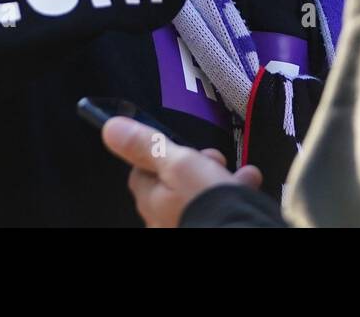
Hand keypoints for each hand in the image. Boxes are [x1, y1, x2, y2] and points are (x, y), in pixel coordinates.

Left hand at [102, 116, 263, 227]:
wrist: (240, 231)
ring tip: (236, 172)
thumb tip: (111, 128)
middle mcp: (163, 218)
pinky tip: (247, 183)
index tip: (179, 145)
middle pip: (173, 182)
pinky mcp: (210, 225)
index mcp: (151, 200)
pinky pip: (218, 208)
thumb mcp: (178, 163)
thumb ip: (147, 144)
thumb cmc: (206, 203)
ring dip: (218, 179)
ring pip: (198, 195)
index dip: (160, 153)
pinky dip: (233, 193)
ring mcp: (187, 224)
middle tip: (212, 159)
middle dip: (195, 165)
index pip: (142, 171)